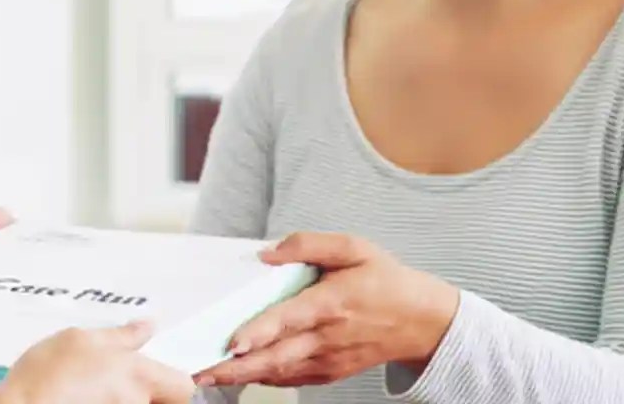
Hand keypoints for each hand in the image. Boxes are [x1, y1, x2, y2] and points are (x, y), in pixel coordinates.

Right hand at [0, 322, 194, 403]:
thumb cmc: (46, 378)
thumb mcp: (80, 339)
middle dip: (151, 387)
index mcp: (140, 376)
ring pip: (138, 402)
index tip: (165, 370)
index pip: (184, 387)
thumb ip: (121, 335)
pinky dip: (108, 400)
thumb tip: (146, 327)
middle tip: (123, 375)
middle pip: (164, 399)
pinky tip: (85, 396)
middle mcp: (137, 403)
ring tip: (95, 385)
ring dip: (126, 394)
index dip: (177, 379)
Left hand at [193, 232, 458, 388]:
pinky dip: (265, 378)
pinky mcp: (330, 372)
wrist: (422, 322)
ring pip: (279, 372)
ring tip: (208, 376)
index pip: (290, 319)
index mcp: (332, 303)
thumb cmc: (386, 280)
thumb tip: (267, 253)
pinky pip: (292, 379)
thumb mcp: (355, 247)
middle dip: (236, 367)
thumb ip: (309, 244)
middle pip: (276, 357)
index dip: (261, 332)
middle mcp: (328, 336)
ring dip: (243, 376)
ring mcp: (329, 359)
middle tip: (201, 371)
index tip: (234, 342)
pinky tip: (240, 374)